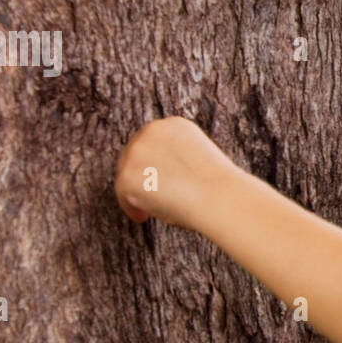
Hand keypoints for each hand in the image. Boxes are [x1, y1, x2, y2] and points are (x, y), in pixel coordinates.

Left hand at [114, 116, 234, 231]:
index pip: (152, 141)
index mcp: (174, 124)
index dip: (151, 162)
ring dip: (136, 190)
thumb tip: (159, 179)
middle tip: (149, 196)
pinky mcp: (127, 175)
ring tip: (151, 208)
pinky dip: (131, 207)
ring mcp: (137, 152)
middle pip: (133, 154)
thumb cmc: (217, 188)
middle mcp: (153, 130)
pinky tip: (143, 217)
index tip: (156, 178)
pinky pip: (122, 194)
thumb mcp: (198, 160)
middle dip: (139, 176)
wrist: (219, 197)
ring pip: (126, 173)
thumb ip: (176, 160)